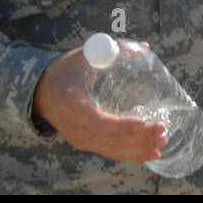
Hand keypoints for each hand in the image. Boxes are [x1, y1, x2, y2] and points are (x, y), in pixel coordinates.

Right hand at [33, 44, 166, 162]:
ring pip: (113, 150)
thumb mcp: (83, 57)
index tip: (143, 122)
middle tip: (162, 128)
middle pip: (111, 140)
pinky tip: (150, 152)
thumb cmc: (63, 72)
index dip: (122, 125)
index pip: (99, 123)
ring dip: (139, 148)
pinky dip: (131, 154)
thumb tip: (144, 47)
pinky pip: (111, 152)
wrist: (40, 93)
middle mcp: (76, 129)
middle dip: (139, 138)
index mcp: (73, 107)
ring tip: (162, 140)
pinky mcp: (87, 143)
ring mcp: (81, 139)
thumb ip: (111, 51)